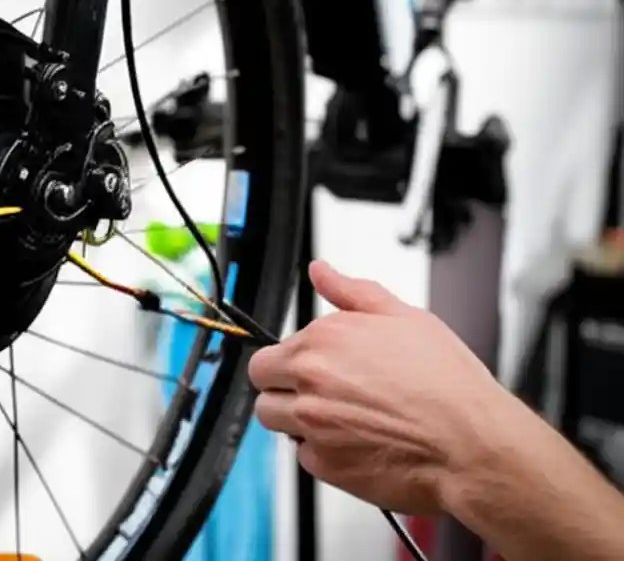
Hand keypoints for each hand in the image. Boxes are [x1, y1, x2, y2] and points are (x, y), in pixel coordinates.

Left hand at [248, 260, 511, 513]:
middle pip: (263, 386)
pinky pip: (305, 455)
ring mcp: (312, 424)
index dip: (291, 361)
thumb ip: (353, 292)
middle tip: (319, 393)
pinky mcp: (324, 464)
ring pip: (275, 421)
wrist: (471, 443)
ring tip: (340, 418)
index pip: (270, 352)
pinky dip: (323, 451)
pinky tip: (357, 442)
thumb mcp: (406, 318)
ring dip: (295, 419)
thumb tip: (322, 272)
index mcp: (323, 341)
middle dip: (282, 388)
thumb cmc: (448, 386)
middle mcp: (310, 380)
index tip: (313, 368)